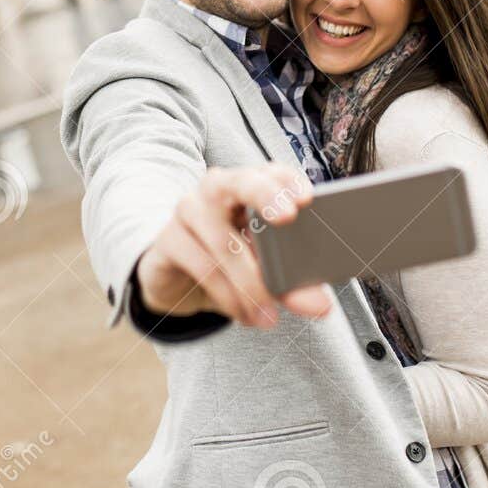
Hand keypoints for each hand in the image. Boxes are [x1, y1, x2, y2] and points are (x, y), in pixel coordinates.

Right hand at [135, 165, 332, 327]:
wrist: (179, 280)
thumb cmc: (229, 262)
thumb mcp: (264, 271)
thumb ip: (291, 284)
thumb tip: (320, 304)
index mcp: (249, 187)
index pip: (271, 171)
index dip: (288, 181)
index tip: (307, 198)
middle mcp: (217, 189)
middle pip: (241, 183)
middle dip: (266, 196)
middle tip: (288, 217)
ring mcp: (188, 210)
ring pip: (224, 242)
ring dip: (251, 285)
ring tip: (269, 316)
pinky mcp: (168, 239)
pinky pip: (203, 267)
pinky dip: (228, 296)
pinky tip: (243, 314)